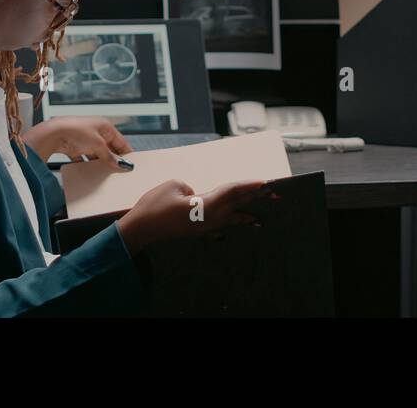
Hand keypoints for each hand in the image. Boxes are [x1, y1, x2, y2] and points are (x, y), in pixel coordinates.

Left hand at [24, 116, 132, 164]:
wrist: (53, 133)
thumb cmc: (77, 132)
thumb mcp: (98, 145)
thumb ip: (110, 156)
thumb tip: (120, 163)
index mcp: (104, 126)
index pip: (120, 140)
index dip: (126, 151)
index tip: (130, 163)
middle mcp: (95, 131)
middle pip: (108, 147)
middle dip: (113, 158)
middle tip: (118, 170)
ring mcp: (84, 139)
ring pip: (96, 153)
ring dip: (99, 162)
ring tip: (104, 173)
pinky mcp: (74, 147)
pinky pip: (84, 157)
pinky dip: (87, 164)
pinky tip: (89, 171)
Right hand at [116, 179, 273, 254]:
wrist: (140, 230)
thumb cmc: (153, 207)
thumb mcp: (172, 186)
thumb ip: (188, 187)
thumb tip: (193, 196)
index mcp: (206, 205)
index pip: (233, 192)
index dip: (249, 186)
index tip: (266, 183)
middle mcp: (209, 218)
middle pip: (238, 205)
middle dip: (256, 199)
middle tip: (276, 195)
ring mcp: (203, 227)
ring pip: (230, 220)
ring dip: (245, 217)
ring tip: (259, 220)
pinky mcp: (195, 231)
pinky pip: (217, 228)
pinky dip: (225, 228)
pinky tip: (228, 233)